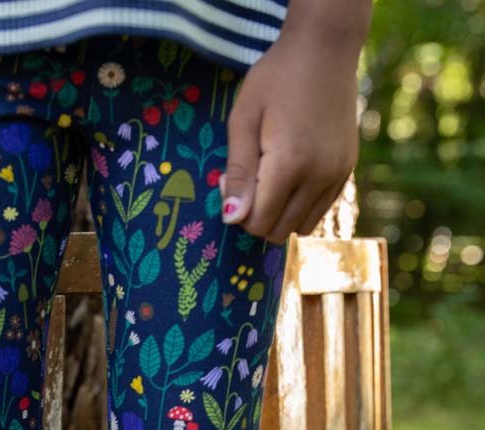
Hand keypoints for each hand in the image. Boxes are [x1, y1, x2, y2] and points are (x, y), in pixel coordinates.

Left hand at [219, 27, 360, 242]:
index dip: (238, 211)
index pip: (257, 222)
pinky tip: (291, 178)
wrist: (325, 50)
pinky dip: (300, 207)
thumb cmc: (275, 80)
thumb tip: (232, 218)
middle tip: (251, 179)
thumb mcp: (243, 119)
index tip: (233, 181)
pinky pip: (319, 212)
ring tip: (272, 179)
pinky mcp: (347, 171)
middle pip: (278, 231)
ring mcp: (337, 175)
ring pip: (300, 227)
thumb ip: (238, 172)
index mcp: (289, 164)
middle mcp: (318, 176)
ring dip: (279, 215)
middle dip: (257, 216)